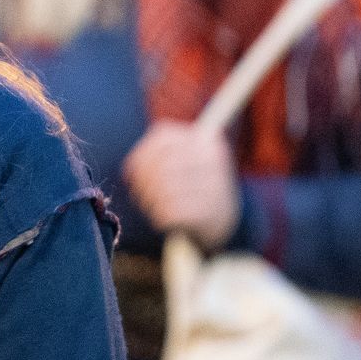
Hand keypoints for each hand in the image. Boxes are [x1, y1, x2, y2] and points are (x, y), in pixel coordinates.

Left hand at [123, 122, 240, 250]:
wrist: (230, 220)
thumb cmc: (196, 189)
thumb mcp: (186, 163)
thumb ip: (159, 156)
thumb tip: (130, 168)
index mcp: (205, 140)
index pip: (162, 139)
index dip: (141, 157)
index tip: (133, 174)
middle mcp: (213, 159)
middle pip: (162, 166)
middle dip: (143, 183)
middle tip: (140, 196)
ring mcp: (215, 185)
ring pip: (165, 190)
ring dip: (150, 202)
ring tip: (153, 208)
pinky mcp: (210, 212)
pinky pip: (171, 212)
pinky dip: (161, 217)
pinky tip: (164, 219)